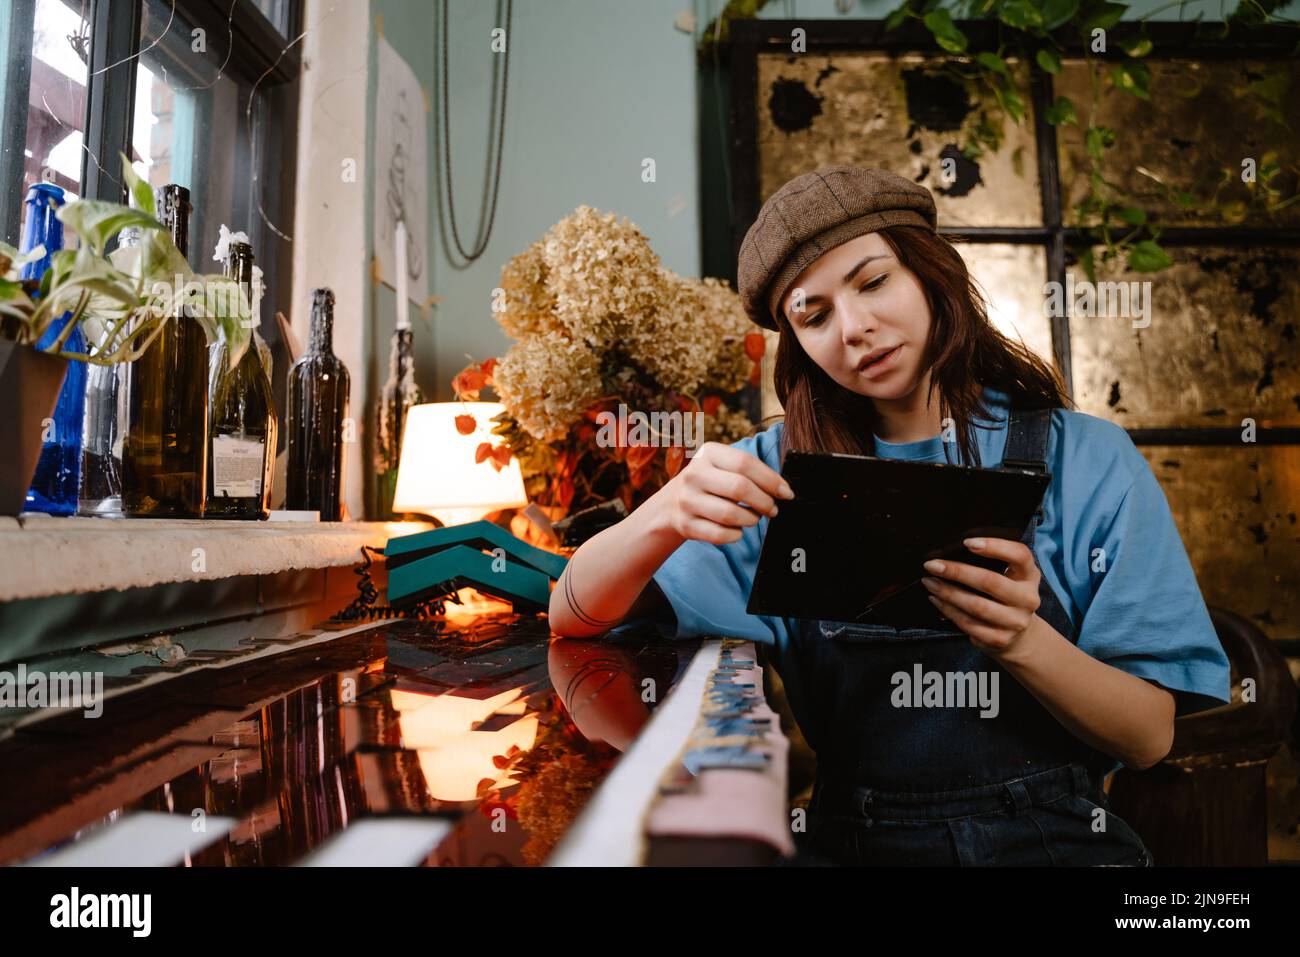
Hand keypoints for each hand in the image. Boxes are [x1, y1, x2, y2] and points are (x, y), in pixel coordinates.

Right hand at [657, 441, 794, 545]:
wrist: (672, 503)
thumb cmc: (710, 482)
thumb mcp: (723, 466)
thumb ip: (749, 471)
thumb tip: (782, 489)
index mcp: (708, 453)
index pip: (745, 463)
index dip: (770, 480)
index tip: (786, 493)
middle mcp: (694, 474)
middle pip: (739, 488)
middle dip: (764, 502)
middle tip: (773, 509)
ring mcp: (687, 500)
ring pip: (730, 514)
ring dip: (750, 520)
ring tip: (754, 518)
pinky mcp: (685, 524)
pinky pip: (719, 534)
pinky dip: (735, 535)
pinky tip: (737, 530)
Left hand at [920, 536, 1040, 659]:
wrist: (1019, 634)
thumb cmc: (1005, 595)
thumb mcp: (1010, 576)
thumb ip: (993, 563)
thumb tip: (950, 552)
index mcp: (1029, 575)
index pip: (1019, 555)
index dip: (994, 546)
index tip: (967, 542)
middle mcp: (1027, 598)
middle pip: (990, 582)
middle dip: (957, 572)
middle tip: (932, 565)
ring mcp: (1015, 621)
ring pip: (977, 606)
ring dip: (948, 593)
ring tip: (930, 583)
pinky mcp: (1000, 639)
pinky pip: (968, 623)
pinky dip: (948, 610)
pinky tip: (937, 600)